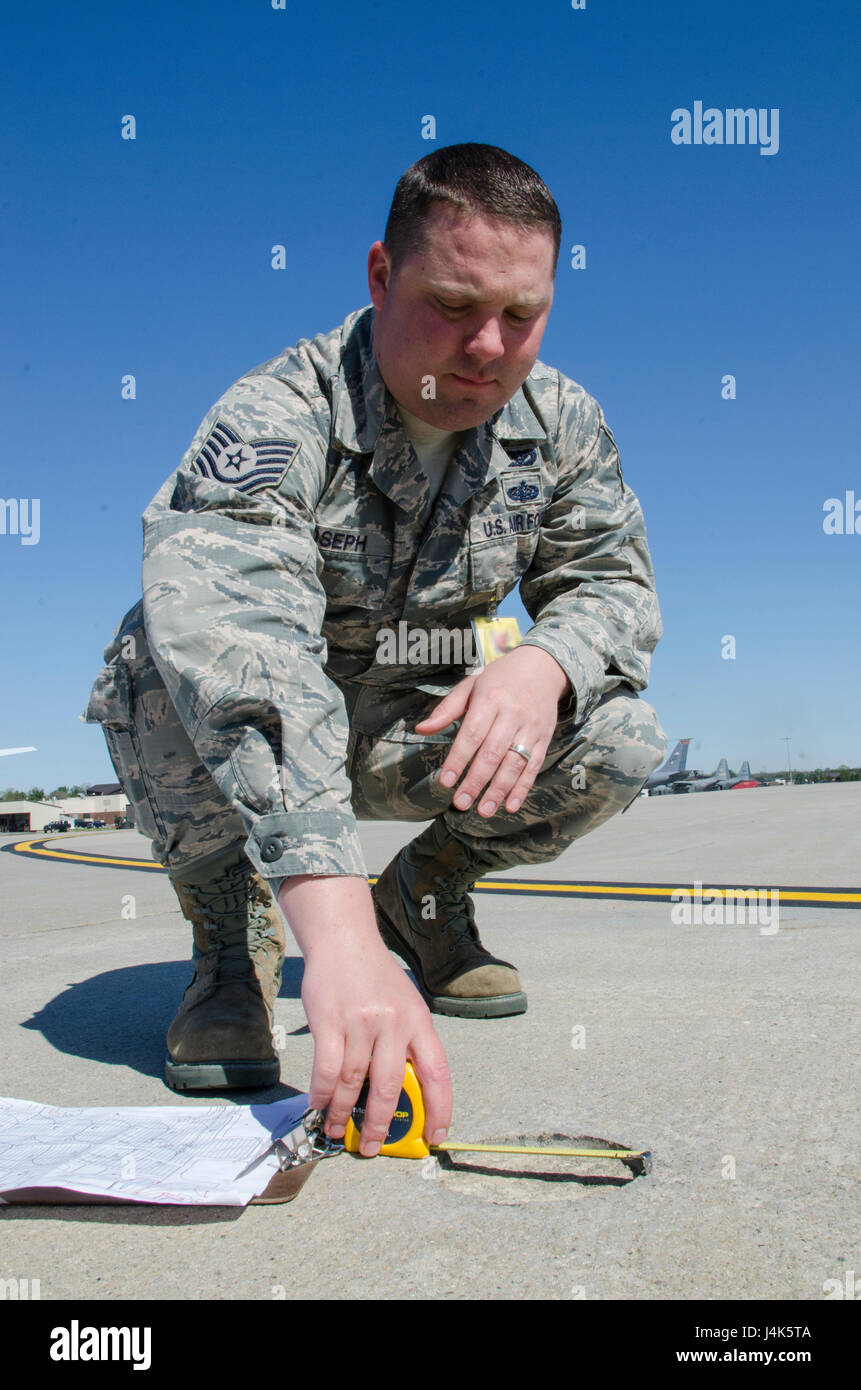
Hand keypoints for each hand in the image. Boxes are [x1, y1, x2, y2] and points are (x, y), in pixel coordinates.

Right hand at [277, 875, 451, 1155]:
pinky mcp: (330, 1022)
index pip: (437, 1072)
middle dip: (381, 1124)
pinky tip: (320, 1106)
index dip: (439, 1108)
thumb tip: (401, 1095)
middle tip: (371, 1146)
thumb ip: (406, 1044)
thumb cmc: (375, 978)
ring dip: (344, 1113)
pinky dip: (323, 1094)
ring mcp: (361, 1022)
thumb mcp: (405, 1004)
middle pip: (391, 1085)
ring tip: (337, 1130)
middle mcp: (393, 1023)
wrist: (344, 940)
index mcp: (419, 1021)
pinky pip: (328, 1069)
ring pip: (355, 1082)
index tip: (435, 1135)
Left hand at [415, 645, 569, 816]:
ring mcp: (531, 728)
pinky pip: (534, 766)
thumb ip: (446, 709)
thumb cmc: (500, 678)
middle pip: (493, 753)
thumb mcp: (471, 685)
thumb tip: (421, 729)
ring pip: (514, 764)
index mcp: (490, 699)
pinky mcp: (544, 738)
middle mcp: (512, 714)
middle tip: (460, 803)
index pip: (471, 734)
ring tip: (482, 810)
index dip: (458, 759)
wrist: (543, 667)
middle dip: (476, 781)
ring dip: (498, 790)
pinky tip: (510, 806)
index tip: (445, 781)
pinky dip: (523, 788)